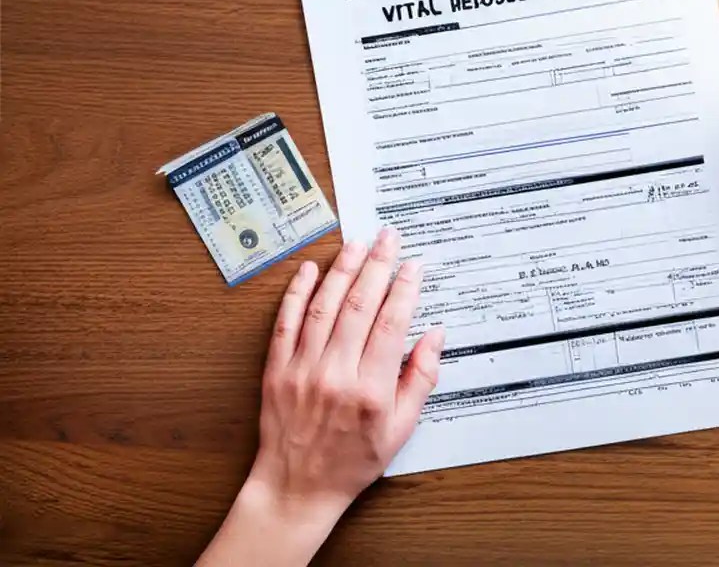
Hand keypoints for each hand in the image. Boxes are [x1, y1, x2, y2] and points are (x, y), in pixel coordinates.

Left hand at [198, 227, 443, 565]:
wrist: (298, 487)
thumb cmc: (352, 462)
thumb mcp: (401, 429)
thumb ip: (420, 380)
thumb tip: (435, 337)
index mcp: (372, 389)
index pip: (392, 323)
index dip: (405, 289)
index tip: (414, 266)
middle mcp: (336, 373)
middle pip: (360, 305)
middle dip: (377, 265)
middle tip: (388, 237)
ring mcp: (303, 369)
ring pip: (325, 305)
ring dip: (343, 269)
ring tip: (357, 244)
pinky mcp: (277, 370)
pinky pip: (287, 322)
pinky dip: (297, 292)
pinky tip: (309, 269)